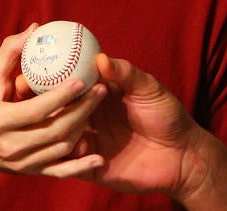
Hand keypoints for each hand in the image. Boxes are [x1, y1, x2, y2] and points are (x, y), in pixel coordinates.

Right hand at [0, 25, 107, 178]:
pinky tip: (98, 157)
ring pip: (61, 147)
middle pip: (54, 129)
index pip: (36, 109)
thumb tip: (36, 29)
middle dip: (82, 109)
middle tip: (100, 89)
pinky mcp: (30, 172)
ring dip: (83, 126)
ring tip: (97, 105)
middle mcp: (10, 146)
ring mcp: (21, 163)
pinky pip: (59, 171)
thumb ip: (11, 52)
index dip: (60, 96)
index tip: (81, 79)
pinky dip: (80, 166)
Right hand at [61, 53, 205, 195]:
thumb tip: (100, 58)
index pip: (67, 87)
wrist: (182, 155)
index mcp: (96, 95)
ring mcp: (86, 142)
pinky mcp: (89, 168)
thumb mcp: (148, 89)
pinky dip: (72, 162)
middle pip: (57, 112)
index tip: (44, 76)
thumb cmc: (167, 115)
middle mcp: (86, 117)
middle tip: (55, 104)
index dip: (55, 81)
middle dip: (52, 108)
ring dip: (59, 134)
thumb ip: (125, 74)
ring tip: (76, 131)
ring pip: (56, 139)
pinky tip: (93, 154)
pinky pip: (67, 167)